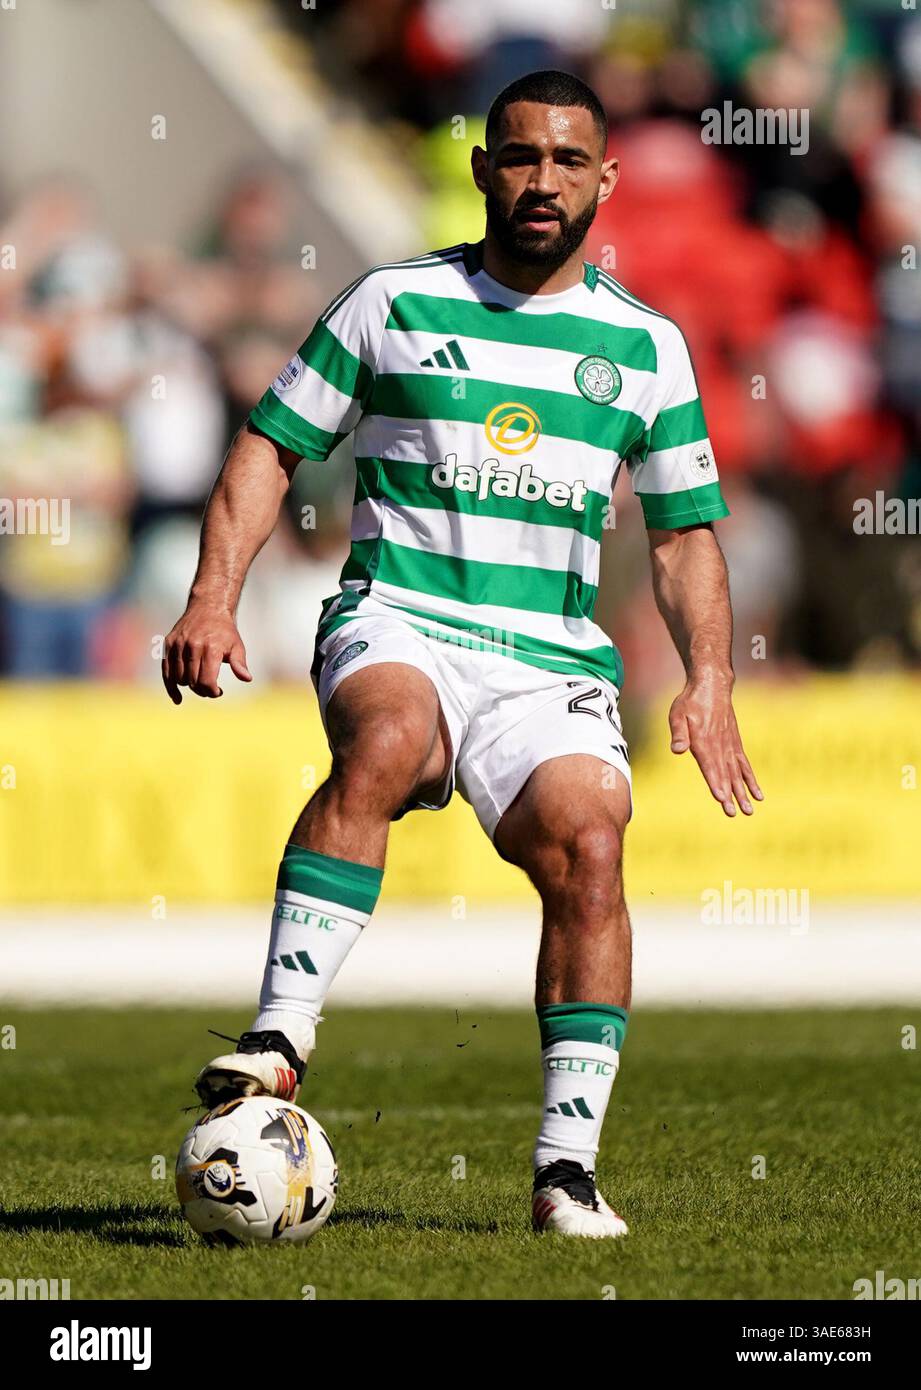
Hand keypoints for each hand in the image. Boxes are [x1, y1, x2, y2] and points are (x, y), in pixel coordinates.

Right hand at [161, 603, 251, 704]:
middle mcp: (192, 646)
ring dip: (189, 686)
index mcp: (210, 648)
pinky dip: (170, 686)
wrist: (208, 607)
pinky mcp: (168, 644)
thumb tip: (247, 678)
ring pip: (179, 678)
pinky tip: (177, 698)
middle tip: (210, 688)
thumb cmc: (225, 631)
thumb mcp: (237, 645)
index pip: (206, 681)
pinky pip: (165, 671)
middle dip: (202, 690)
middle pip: (192, 682)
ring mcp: (178, 644)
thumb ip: (239, 663)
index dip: (212, 692)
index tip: (218, 691)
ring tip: (199, 682)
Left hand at [668, 674, 762, 816]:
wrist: (712, 686)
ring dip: (743, 792)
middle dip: (730, 795)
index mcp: (703, 742)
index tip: (722, 798)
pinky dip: (750, 779)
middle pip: (725, 774)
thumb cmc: (690, 702)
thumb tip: (677, 750)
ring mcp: (730, 746)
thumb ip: (679, 734)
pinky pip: (745, 764)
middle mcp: (719, 746)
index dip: (715, 783)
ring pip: (737, 773)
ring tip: (750, 810)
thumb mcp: (677, 714)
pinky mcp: (735, 744)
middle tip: (735, 813)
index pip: (710, 766)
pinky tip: (757, 793)